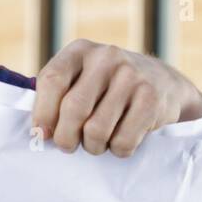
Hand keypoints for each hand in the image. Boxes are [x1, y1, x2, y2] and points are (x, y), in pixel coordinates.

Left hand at [31, 39, 201, 156]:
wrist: (162, 83)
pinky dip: (118, 150)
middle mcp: (106, 57)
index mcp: (80, 51)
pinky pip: (123, 141)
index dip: (42, 113)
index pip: (51, 80)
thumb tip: (39, 134)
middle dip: (66, 138)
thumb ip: (55, 98)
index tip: (42, 135)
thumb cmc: (106, 89)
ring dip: (93, 147)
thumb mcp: (79, 80)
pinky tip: (121, 139)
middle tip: (70, 145)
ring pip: (97, 130)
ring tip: (97, 142)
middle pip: (73, 109)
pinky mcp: (152, 99)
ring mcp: (132, 76)